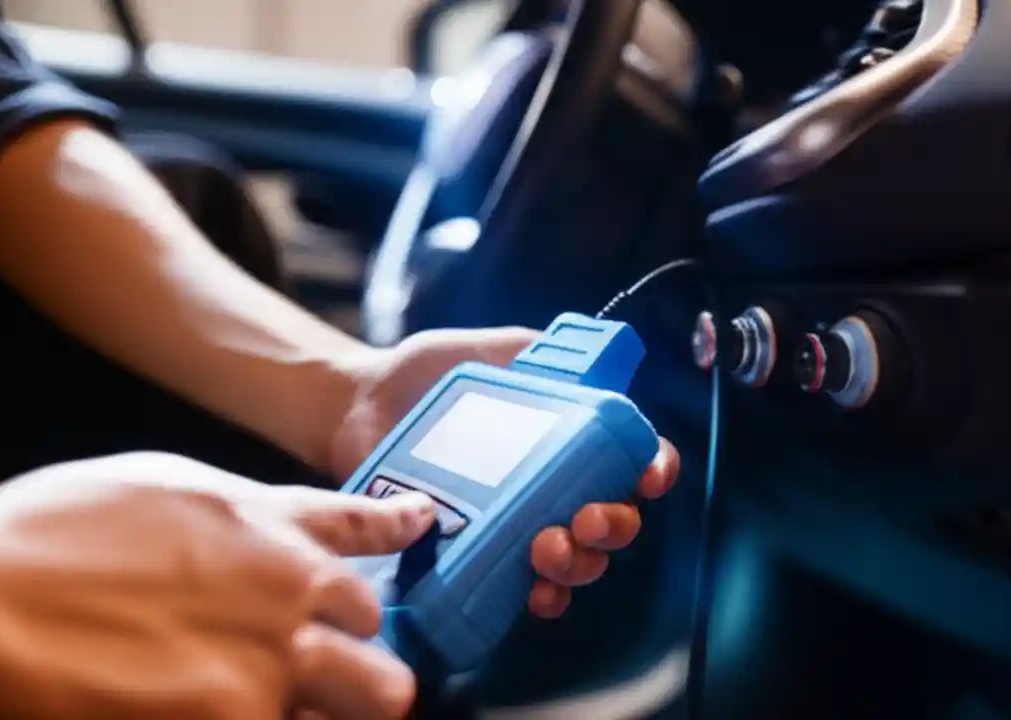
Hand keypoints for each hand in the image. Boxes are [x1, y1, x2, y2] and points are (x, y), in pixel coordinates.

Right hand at [0, 453, 434, 719]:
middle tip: (334, 675)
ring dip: (330, 714)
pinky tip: (222, 713)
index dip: (397, 535)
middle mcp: (289, 610)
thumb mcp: (173, 484)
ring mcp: (262, 683)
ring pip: (358, 716)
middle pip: (384, 660)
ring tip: (283, 702)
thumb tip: (293, 522)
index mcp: (276, 538)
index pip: (368, 539)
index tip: (416, 529)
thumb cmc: (59, 531)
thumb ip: (255, 510)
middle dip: (366, 670)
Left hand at [329, 327, 680, 618]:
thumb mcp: (485, 351)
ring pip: (577, 560)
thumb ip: (534, 349)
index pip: (634, 456)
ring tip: (547, 550)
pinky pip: (522, 590)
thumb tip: (588, 347)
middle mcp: (555, 486)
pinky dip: (539, 598)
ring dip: (578, 565)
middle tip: (585, 519)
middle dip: (615, 526)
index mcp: (570, 437)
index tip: (647, 475)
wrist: (355, 407)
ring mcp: (519, 524)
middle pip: (615, 519)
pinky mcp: (479, 554)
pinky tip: (533, 594)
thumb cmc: (424, 376)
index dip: (654, 468)